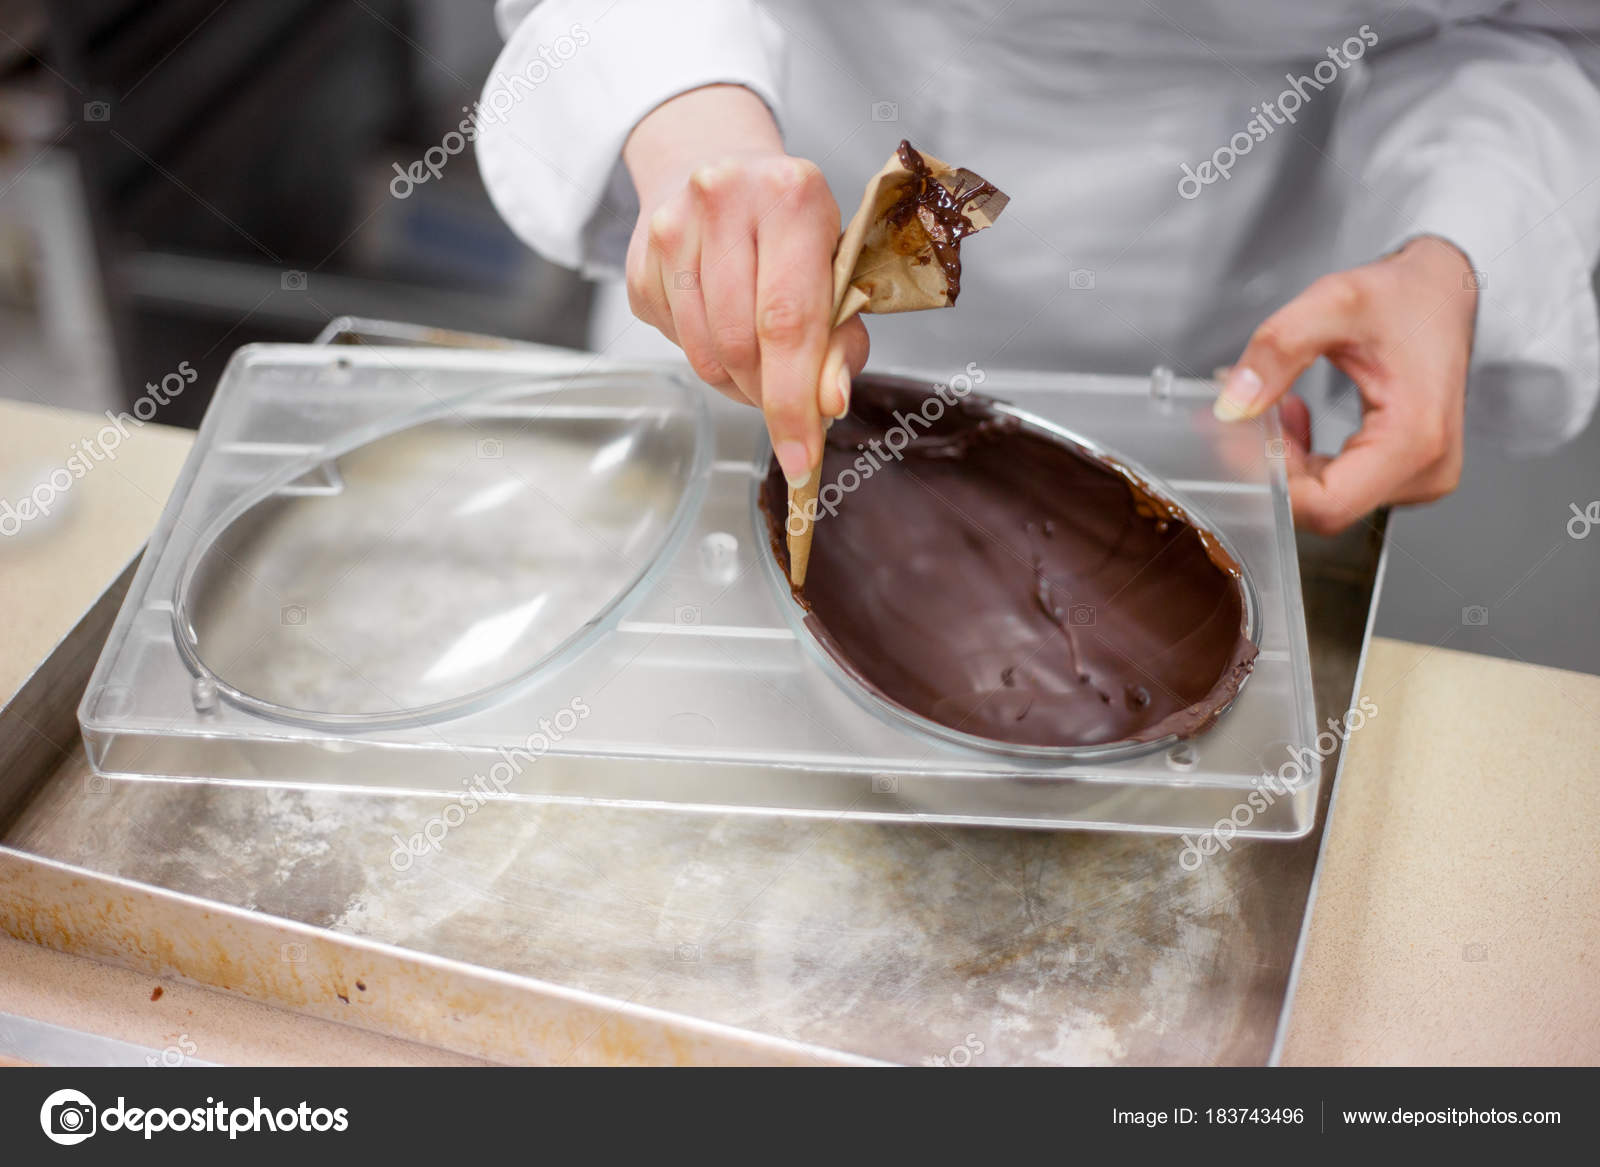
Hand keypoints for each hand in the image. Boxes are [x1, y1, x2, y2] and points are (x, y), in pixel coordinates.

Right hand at [623, 85, 868, 483]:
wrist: (718, 165)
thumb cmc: (791, 228)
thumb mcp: (837, 270)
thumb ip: (840, 340)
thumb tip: (827, 404)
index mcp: (791, 196)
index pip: (789, 323)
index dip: (794, 403)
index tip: (801, 461)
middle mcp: (725, 200)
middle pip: (742, 345)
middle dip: (768, 397)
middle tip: (786, 404)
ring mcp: (671, 229)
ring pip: (705, 354)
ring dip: (737, 383)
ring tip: (759, 360)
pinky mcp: (639, 259)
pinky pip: (676, 343)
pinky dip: (707, 357)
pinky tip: (722, 325)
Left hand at [1213, 236, 1475, 534]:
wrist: (1444, 293)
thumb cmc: (1404, 297)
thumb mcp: (1333, 303)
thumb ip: (1278, 350)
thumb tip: (1233, 407)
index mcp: (1415, 440)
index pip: (1327, 505)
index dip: (1272, 484)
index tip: (1238, 442)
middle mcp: (1425, 472)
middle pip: (1323, 505)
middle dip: (1273, 468)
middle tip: (1244, 419)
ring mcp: (1419, 479)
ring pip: (1326, 499)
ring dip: (1287, 461)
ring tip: (1274, 407)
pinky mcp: (1405, 475)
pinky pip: (1339, 487)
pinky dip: (1305, 459)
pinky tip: (1295, 419)